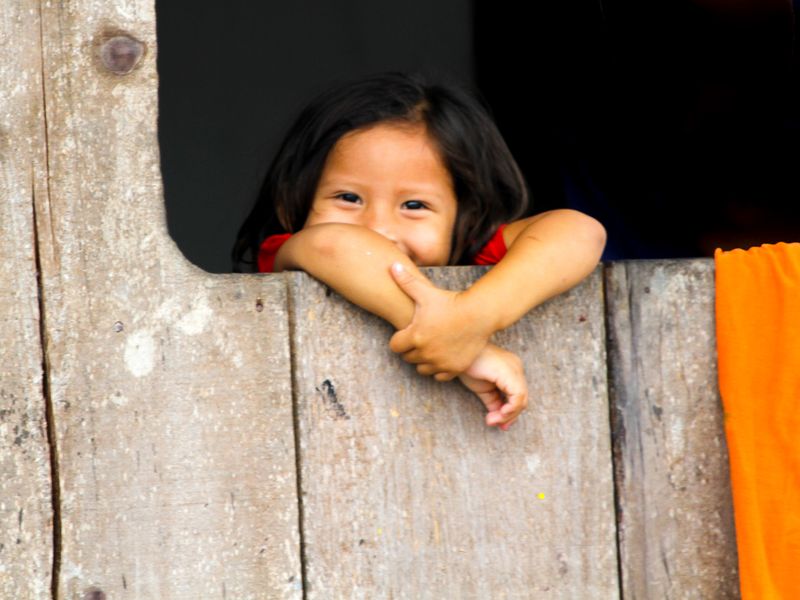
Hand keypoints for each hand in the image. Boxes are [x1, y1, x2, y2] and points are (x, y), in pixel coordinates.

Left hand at [388, 262, 493, 380]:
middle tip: (421, 337)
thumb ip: (406, 281)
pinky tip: (443, 355)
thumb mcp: (426, 292)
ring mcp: (441, 362)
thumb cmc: (451, 302)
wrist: (479, 314)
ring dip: (424, 360)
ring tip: (431, 346)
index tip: (408, 331)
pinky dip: (439, 368)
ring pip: (422, 368)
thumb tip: (392, 265)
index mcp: (415, 336)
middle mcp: (426, 353)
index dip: (399, 339)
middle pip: (408, 358)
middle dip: (411, 349)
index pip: (395, 346)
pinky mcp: (454, 368)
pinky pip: (439, 376)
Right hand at [457, 344, 527, 430]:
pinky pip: (517, 397)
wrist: (457, 354)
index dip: (510, 412)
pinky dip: (509, 409)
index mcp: (510, 370)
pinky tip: (497, 414)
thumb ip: (493, 402)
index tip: (496, 423)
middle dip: (509, 416)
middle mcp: (516, 368)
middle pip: (521, 399)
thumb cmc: (467, 367)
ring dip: (507, 415)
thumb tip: (497, 420)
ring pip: (521, 400)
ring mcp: (515, 370)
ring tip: (492, 420)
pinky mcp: (511, 374)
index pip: (516, 396)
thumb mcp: (483, 388)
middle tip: (495, 424)